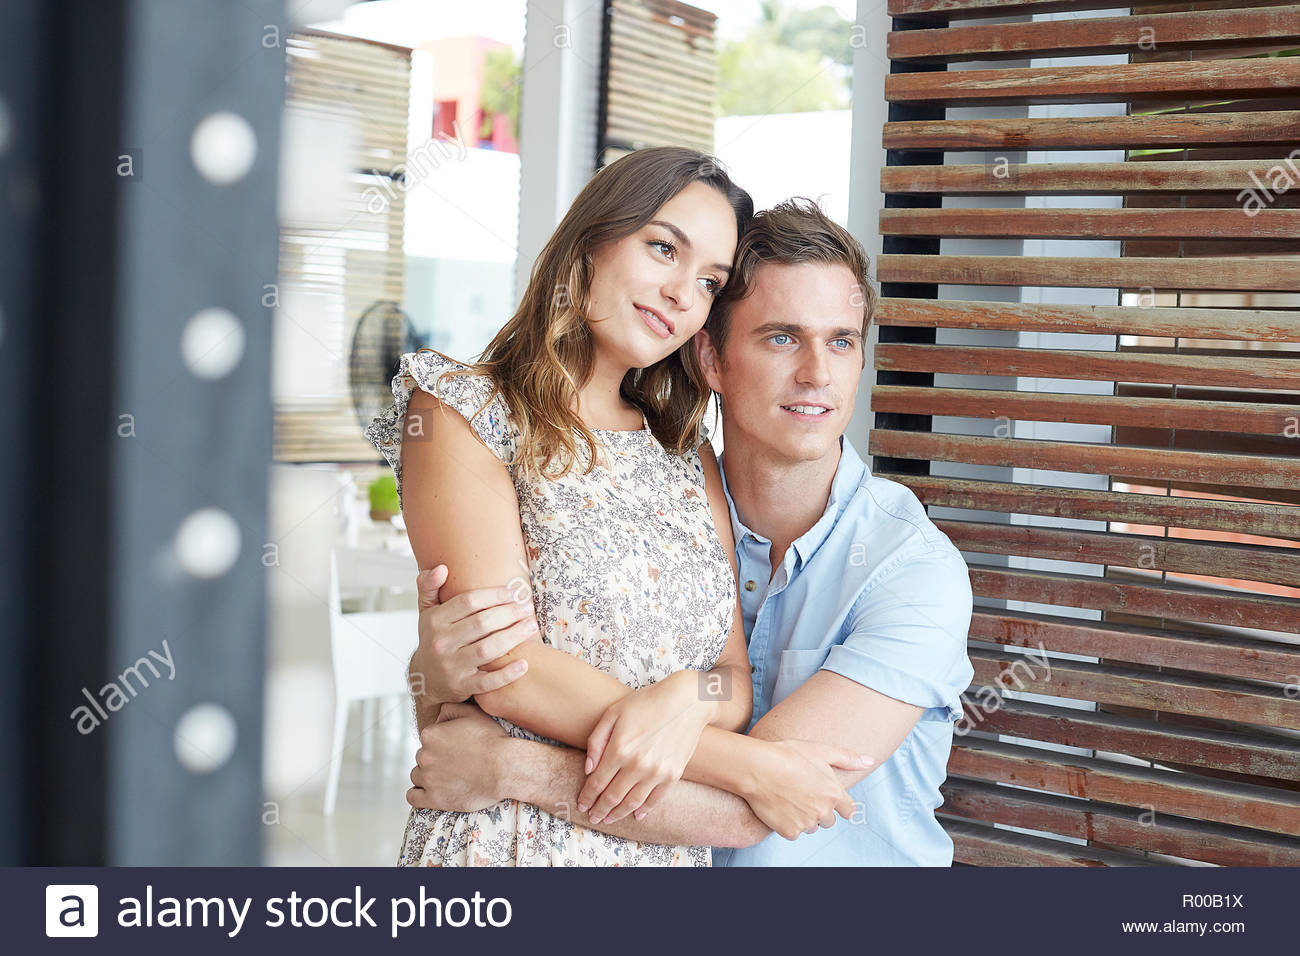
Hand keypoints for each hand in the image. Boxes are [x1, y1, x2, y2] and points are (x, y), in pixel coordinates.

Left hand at [407, 701, 511, 810]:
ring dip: (429, 776)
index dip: (442, 743)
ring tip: (449, 777)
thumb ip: (450, 708)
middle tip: (457, 763)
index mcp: (431, 735)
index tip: (456, 749)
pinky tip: (431, 792)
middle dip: (436, 760)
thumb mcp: (473, 713)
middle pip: (423, 757)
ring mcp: (428, 778)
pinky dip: (419, 794)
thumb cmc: (492, 741)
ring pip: (417, 775)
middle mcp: (425, 755)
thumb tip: (439, 715)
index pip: (428, 739)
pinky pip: (412, 797)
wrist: (505, 768)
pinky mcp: (433, 798)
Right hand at [410, 565, 540, 709]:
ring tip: (531, 626)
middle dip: (509, 613)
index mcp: (434, 620)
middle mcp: (441, 643)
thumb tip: (441, 568)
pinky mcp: (462, 687)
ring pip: (486, 649)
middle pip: (481, 623)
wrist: (425, 679)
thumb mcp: (426, 611)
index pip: (468, 602)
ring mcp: (451, 666)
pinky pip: (487, 682)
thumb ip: (429, 586)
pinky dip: (506, 674)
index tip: (514, 591)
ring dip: (513, 636)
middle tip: (528, 607)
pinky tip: (524, 663)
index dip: (494, 595)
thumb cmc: (434, 638)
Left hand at [577, 670, 711, 824]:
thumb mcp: (614, 713)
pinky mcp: (673, 774)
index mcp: (619, 749)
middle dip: (600, 809)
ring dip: (618, 813)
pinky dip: (644, 810)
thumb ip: (596, 740)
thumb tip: (588, 769)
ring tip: (609, 818)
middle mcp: (637, 764)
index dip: (587, 797)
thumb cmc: (647, 702)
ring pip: (632, 802)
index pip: (597, 782)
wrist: (687, 700)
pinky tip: (636, 814)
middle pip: (612, 796)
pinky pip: (656, 799)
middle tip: (593, 817)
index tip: (582, 805)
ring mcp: (657, 772)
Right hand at [741, 739, 872, 839]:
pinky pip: (794, 832)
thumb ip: (847, 758)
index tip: (829, 799)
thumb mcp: (820, 751)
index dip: (840, 805)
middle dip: (819, 810)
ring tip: (789, 797)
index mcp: (834, 793)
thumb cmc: (787, 755)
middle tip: (802, 792)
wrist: (756, 768)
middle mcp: (823, 812)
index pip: (850, 811)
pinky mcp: (789, 831)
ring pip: (811, 826)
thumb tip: (870, 761)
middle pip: (828, 820)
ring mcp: (806, 823)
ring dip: (804, 817)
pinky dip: (788, 823)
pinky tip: (780, 807)